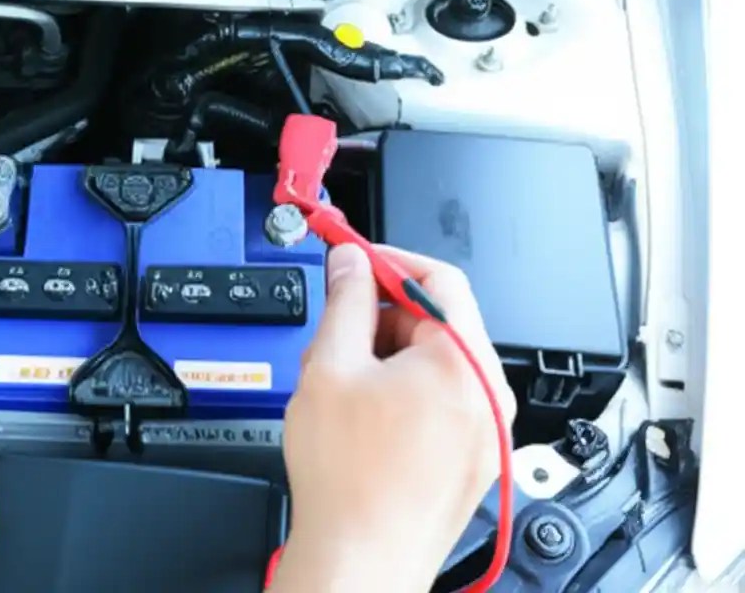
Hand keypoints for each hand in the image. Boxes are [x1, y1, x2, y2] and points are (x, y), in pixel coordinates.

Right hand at [271, 244, 515, 591]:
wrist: (360, 559)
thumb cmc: (349, 481)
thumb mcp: (330, 368)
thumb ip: (345, 303)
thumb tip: (350, 265)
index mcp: (463, 363)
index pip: (437, 278)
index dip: (387, 260)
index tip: (353, 259)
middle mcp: (489, 395)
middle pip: (439, 322)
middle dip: (382, 317)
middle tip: (337, 328)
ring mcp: (488, 431)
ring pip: (437, 365)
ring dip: (389, 358)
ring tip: (343, 387)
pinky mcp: (475, 458)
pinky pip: (444, 402)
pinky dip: (405, 393)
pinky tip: (363, 417)